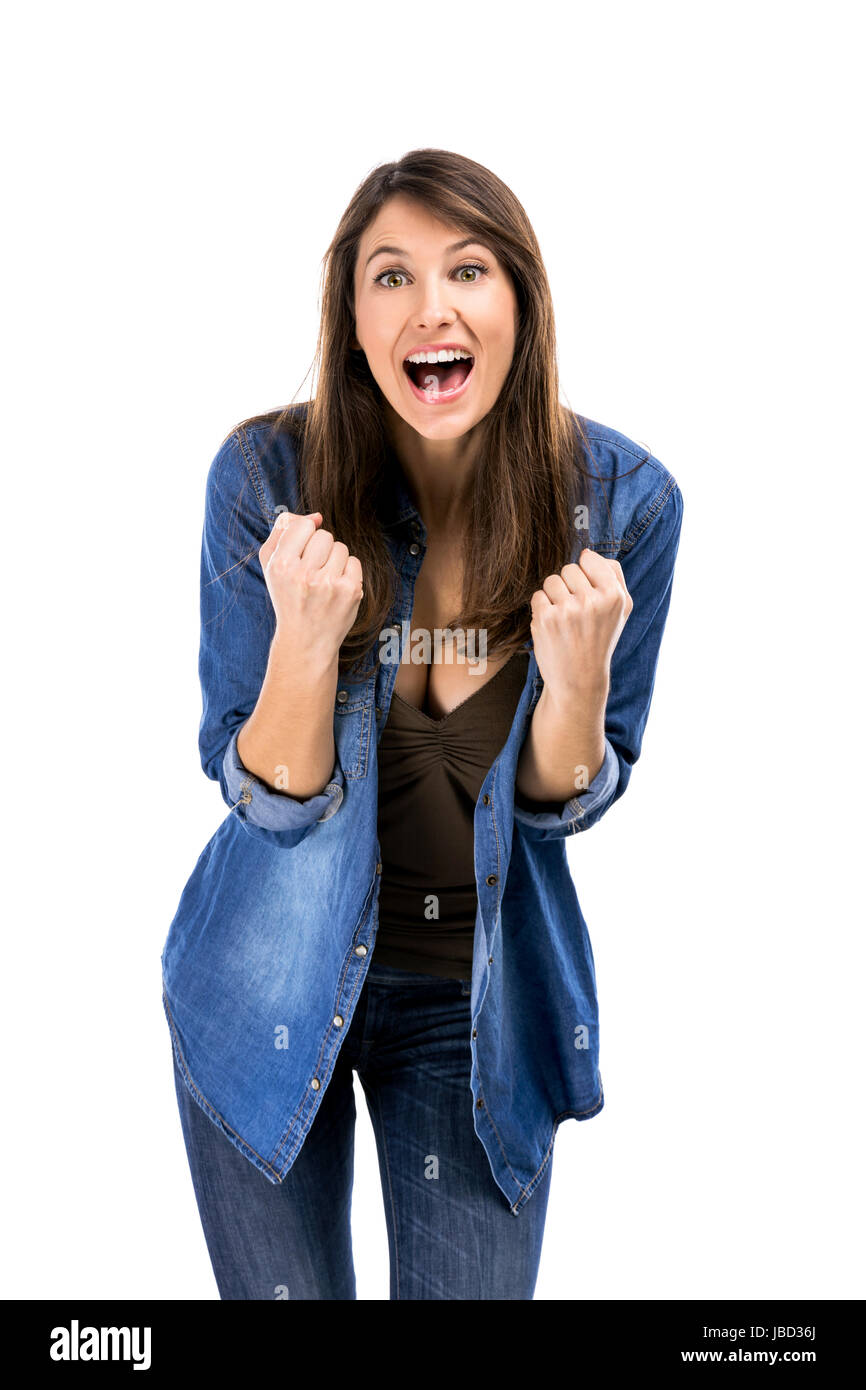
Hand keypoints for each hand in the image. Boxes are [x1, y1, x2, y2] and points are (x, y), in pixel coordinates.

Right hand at [259, 510, 363, 664]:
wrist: (305, 640)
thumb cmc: (288, 596)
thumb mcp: (271, 565)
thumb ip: (282, 531)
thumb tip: (316, 516)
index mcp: (281, 565)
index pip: (303, 525)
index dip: (304, 536)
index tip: (301, 553)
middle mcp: (304, 574)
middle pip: (324, 535)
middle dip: (319, 549)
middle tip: (311, 572)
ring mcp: (329, 583)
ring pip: (340, 547)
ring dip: (334, 560)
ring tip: (323, 581)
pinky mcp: (350, 591)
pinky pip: (354, 561)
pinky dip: (346, 572)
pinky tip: (335, 588)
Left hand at [529, 549, 632, 697]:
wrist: (579, 679)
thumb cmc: (600, 639)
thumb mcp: (621, 610)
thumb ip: (613, 576)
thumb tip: (588, 553)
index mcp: (615, 596)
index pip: (590, 558)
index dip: (586, 574)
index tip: (588, 593)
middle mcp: (593, 601)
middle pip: (569, 568)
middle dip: (569, 586)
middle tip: (577, 611)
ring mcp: (568, 610)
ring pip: (551, 580)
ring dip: (554, 596)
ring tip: (565, 618)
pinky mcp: (546, 619)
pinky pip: (538, 595)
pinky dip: (542, 609)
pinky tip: (553, 626)